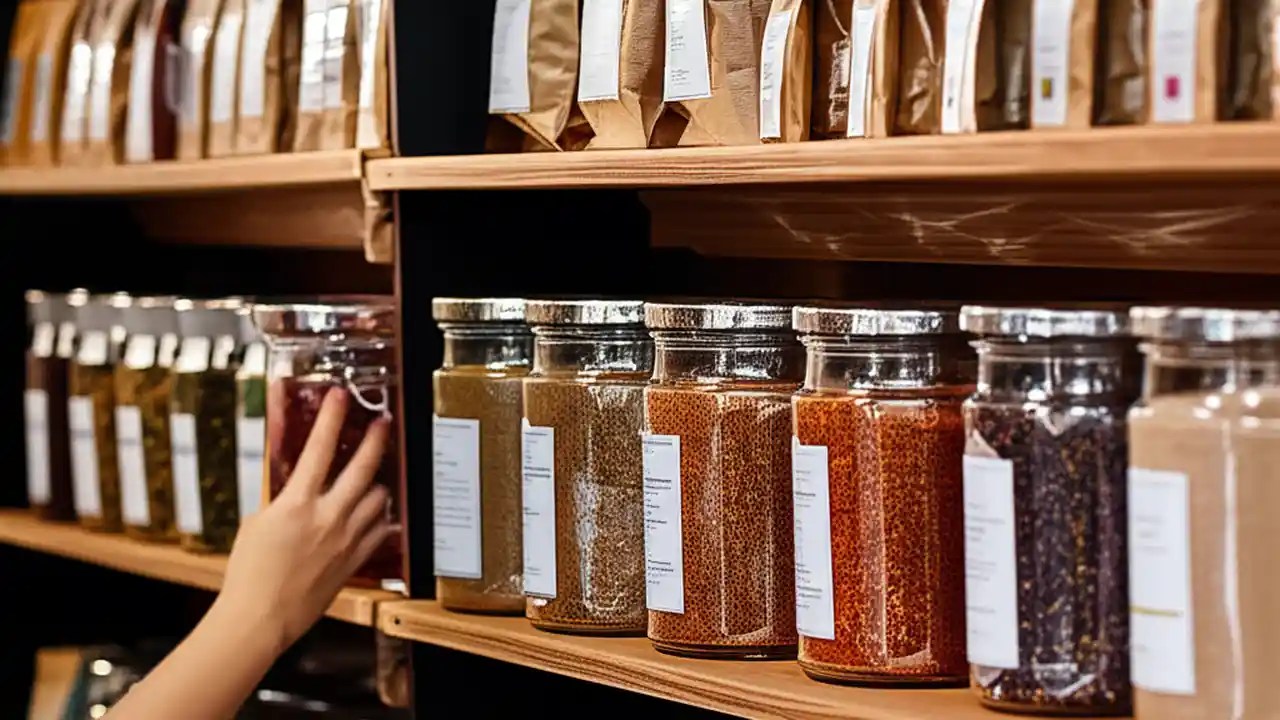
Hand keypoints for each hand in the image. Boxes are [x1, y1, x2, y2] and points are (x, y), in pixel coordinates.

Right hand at [215, 388, 392, 651]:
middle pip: (364, 468)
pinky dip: (380, 520)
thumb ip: (282, 500)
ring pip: (378, 499)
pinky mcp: (354, 561)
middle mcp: (328, 517)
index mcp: (298, 503)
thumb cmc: (249, 573)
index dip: (332, 417)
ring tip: (374, 478)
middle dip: (376, 440)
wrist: (261, 618)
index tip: (340, 396)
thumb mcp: (257, 524)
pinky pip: (379, 532)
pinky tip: (379, 516)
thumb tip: (295, 486)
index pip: (319, 448)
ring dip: (377, 485)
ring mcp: (346, 539)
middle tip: (383, 423)